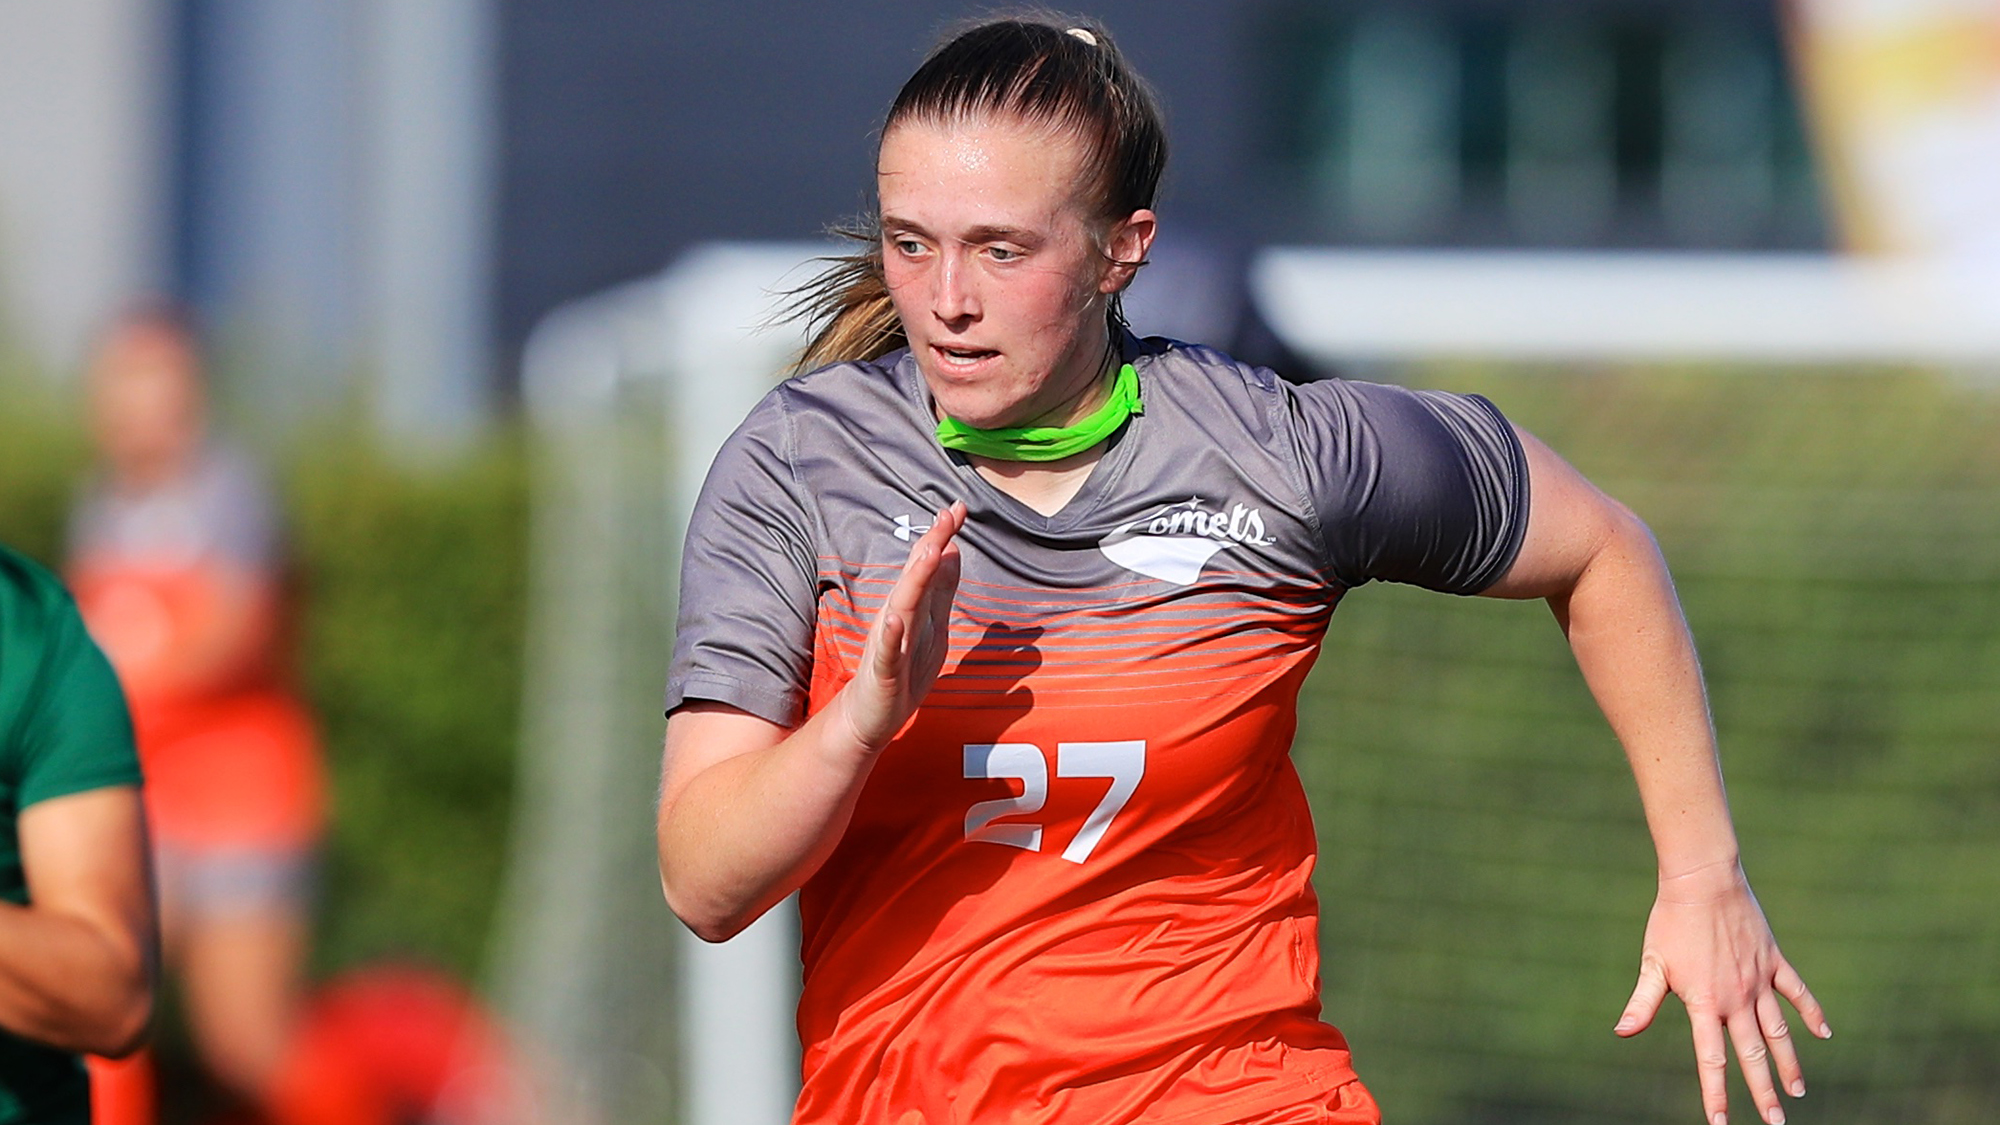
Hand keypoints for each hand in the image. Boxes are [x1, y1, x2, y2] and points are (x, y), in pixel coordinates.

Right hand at [832, 502, 965, 751]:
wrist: (868, 717)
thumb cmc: (901, 670)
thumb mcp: (930, 625)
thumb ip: (941, 589)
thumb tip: (952, 548)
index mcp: (913, 607)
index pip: (929, 566)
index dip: (943, 536)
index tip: (959, 505)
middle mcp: (899, 618)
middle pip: (915, 577)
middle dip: (931, 546)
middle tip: (946, 515)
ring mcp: (889, 645)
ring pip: (903, 608)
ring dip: (914, 579)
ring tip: (929, 552)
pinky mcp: (883, 674)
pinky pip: (885, 652)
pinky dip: (890, 634)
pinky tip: (895, 618)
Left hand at [1616, 862, 1829, 1124]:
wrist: (1703, 880)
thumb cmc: (1671, 921)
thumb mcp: (1652, 962)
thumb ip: (1642, 1002)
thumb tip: (1622, 1033)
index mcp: (1704, 1002)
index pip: (1711, 1059)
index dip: (1716, 1093)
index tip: (1722, 1122)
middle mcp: (1736, 997)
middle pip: (1753, 1054)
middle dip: (1764, 1092)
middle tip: (1776, 1122)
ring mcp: (1759, 980)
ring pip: (1779, 1031)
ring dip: (1789, 1063)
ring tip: (1798, 1091)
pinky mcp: (1774, 961)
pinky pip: (1798, 993)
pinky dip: (1812, 1013)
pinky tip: (1824, 1034)